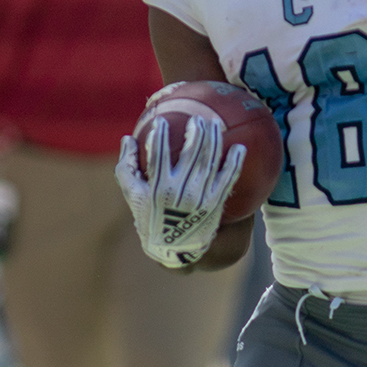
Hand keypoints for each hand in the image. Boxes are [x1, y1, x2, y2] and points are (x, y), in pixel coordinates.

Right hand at [116, 116, 246, 268]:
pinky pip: (227, 180)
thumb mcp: (133, 195)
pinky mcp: (215, 205)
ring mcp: (200, 198)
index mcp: (158, 189)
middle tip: (198, 118)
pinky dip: (234, 163)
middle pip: (191, 155)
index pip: (158, 156)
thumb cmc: (151, 217)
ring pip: (209, 163)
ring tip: (216, 123)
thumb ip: (127, 167)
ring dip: (215, 140)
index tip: (161, 121)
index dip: (160, 137)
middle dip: (196, 132)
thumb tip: (127, 138)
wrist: (174, 248)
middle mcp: (180, 193)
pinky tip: (239, 148)